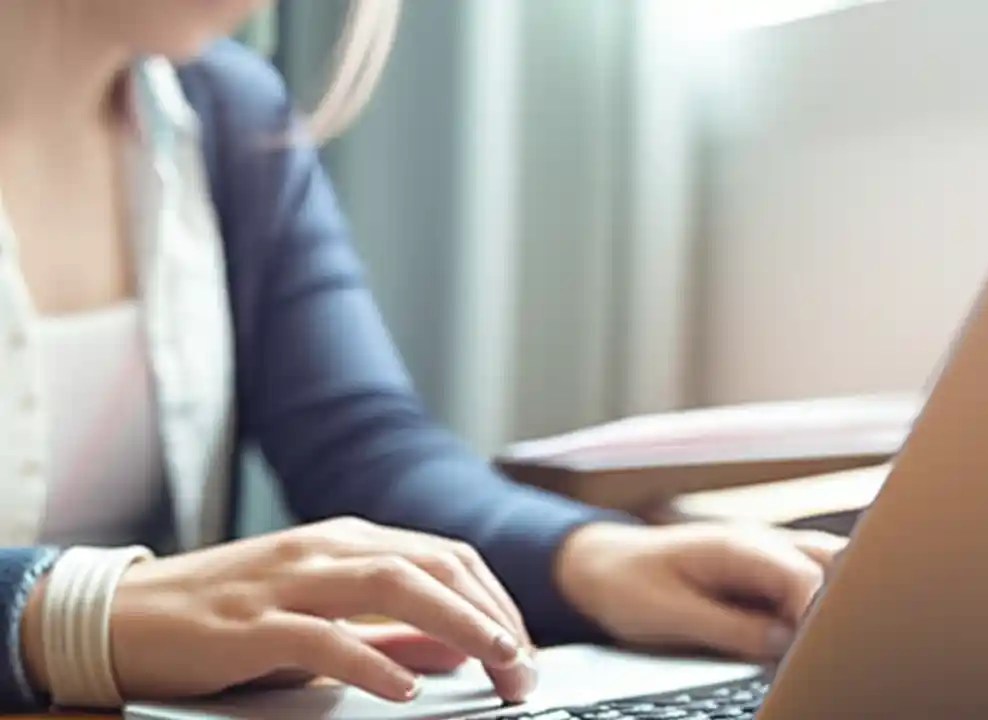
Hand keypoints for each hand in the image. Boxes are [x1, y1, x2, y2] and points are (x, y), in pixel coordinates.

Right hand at [23, 517, 537, 704]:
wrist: (124, 616)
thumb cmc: (228, 617)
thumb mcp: (319, 615)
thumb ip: (387, 629)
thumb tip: (456, 648)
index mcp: (347, 540)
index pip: (445, 557)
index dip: (494, 600)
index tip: (523, 646)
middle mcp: (325, 549)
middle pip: (431, 565)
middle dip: (489, 614)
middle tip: (524, 664)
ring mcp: (287, 581)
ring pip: (391, 585)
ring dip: (455, 623)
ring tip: (495, 660)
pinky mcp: (249, 623)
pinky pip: (321, 638)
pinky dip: (370, 660)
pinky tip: (405, 687)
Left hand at [555, 523, 845, 661]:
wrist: (603, 568)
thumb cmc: (628, 584)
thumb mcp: (670, 613)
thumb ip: (729, 626)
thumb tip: (784, 640)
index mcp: (738, 546)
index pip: (804, 574)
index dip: (821, 610)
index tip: (822, 645)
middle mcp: (760, 546)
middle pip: (831, 562)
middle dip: (842, 600)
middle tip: (835, 645)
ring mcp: (764, 559)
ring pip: (825, 570)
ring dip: (833, 601)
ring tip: (828, 642)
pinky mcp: (762, 578)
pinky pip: (804, 586)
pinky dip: (815, 608)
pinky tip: (811, 636)